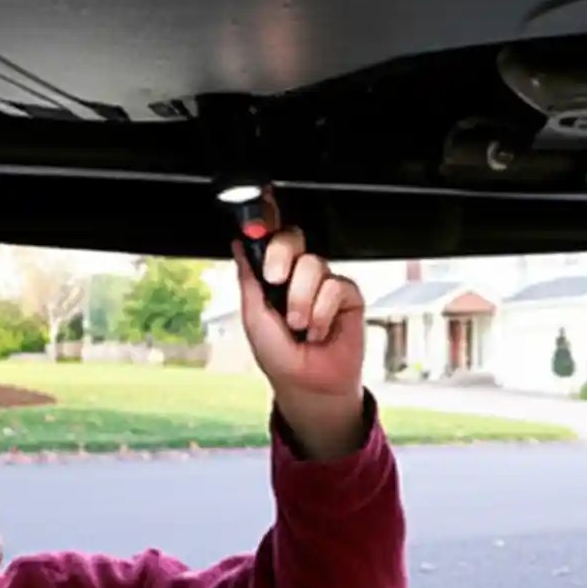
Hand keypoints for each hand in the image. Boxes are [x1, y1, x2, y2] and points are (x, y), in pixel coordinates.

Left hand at [232, 230, 367, 459]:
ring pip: (313, 265)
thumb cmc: (280, 356)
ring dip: (302, 300)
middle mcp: (299, 276)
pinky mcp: (348, 297)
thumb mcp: (254, 318)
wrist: (308, 384)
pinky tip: (320, 330)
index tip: (262, 203)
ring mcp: (323, 284)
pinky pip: (336, 286)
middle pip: (293, 239)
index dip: (269, 219)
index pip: (271, 240)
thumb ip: (249, 279)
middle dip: (283, 254)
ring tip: (300, 326)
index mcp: (274, 277)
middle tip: (276, 278)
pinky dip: (323, 311)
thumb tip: (238, 245)